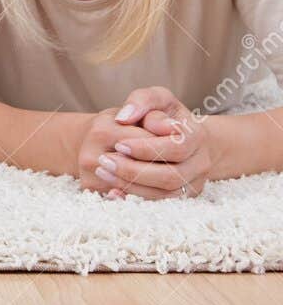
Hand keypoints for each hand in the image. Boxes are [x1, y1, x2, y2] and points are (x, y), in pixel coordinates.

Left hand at [98, 86, 212, 199]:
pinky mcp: (181, 197)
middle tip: (104, 161)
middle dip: (134, 170)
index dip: (147, 148)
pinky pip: (158, 204)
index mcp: (198, 137)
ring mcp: (193, 183)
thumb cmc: (163, 116)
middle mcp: (201, 163)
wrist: (178, 138)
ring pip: (163, 194)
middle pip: (170, 175)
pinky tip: (112, 191)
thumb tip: (124, 117)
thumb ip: (142, 100)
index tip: (119, 144)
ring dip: (130, 185)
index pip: (176, 148)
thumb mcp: (157, 99)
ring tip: (102, 171)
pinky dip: (134, 198)